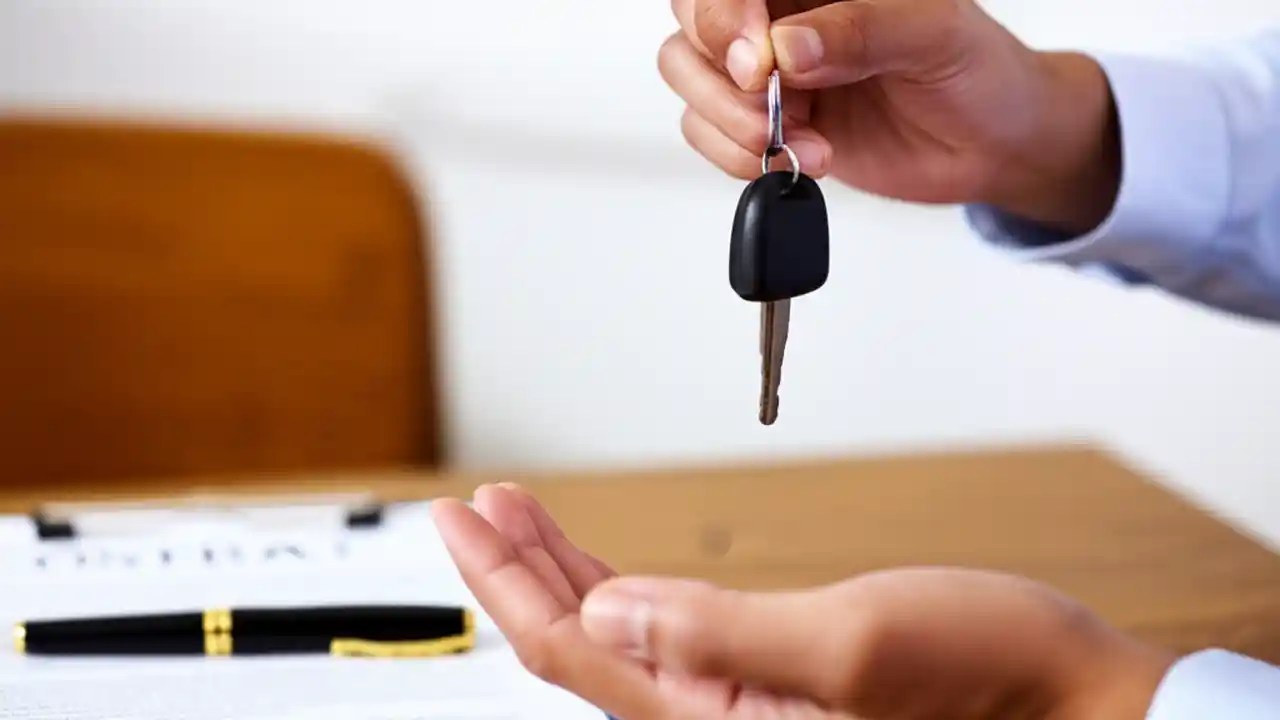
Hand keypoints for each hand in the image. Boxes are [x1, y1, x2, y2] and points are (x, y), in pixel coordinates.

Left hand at [433, 484, 1174, 719]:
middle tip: (475, 504)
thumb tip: (609, 608)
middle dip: (515, 570)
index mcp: (718, 719)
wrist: (1058, 694)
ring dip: (560, 571)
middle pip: (578, 643)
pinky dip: (618, 583)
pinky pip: (662, 630)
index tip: (459, 516)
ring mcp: (736, 698)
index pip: (572, 649)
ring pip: (614, 635)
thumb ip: (719, 634)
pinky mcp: (764, 672)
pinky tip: (602, 559)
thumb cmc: (979, 674)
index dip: (502, 583)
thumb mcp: (848, 642)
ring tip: (517, 513)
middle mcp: (714, 717)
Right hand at [661, 0, 1121, 233]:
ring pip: (688, 76)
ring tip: (794, 140)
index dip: (724, 12)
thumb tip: (787, 46)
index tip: (757, 54)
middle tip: (768, 103)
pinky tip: (799, 157)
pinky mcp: (766, 124)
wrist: (992, 146)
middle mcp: (782, 14)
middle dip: (718, 69)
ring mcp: (768, 71)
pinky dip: (737, 155)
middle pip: (692, 19)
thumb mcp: (937, 35)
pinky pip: (707, 133)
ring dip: (728, 120)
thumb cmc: (977, 71)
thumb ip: (862, 30)